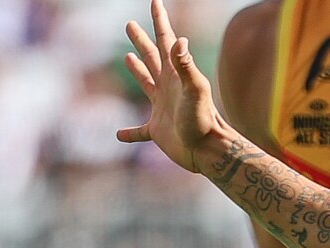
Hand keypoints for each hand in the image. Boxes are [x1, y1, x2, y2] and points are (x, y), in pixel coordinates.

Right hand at [117, 0, 227, 172]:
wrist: (209, 152)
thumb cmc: (204, 121)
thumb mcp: (195, 90)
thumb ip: (186, 65)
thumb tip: (180, 38)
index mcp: (175, 75)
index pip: (166, 40)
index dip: (160, 20)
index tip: (156, 1)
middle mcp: (168, 88)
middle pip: (151, 57)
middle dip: (141, 39)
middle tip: (130, 24)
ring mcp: (162, 108)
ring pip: (145, 83)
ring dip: (136, 70)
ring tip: (128, 58)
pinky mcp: (158, 131)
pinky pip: (139, 130)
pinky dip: (130, 132)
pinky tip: (120, 134)